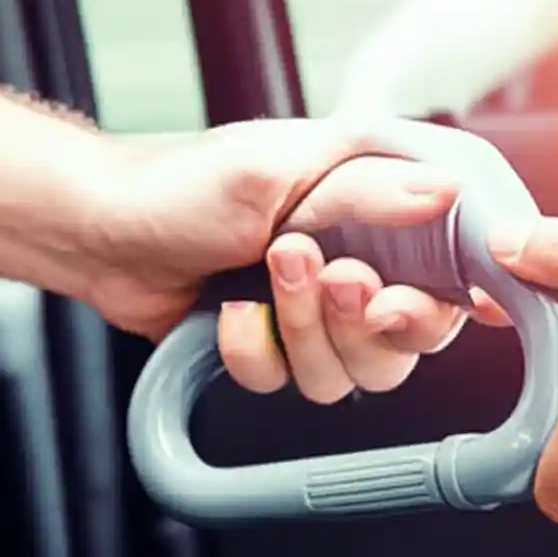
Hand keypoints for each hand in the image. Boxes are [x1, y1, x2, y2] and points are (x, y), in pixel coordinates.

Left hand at [83, 119, 500, 400]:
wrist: (103, 230)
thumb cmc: (181, 183)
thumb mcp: (276, 172)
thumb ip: (367, 190)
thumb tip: (447, 190)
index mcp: (379, 209)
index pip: (455, 269)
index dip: (450, 300)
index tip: (406, 302)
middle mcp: (362, 263)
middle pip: (413, 339)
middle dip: (364, 321)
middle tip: (333, 278)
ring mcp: (321, 312)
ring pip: (355, 373)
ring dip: (307, 334)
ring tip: (266, 278)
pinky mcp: (283, 348)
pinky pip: (292, 384)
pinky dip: (256, 354)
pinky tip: (232, 313)